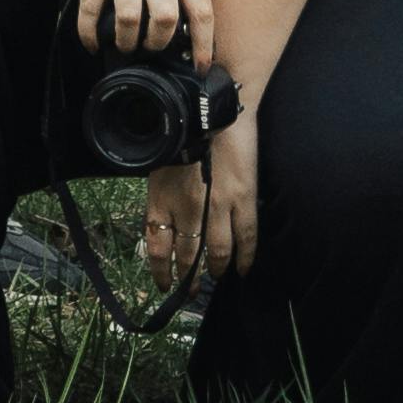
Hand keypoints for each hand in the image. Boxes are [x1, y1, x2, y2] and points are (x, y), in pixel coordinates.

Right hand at [71, 0, 209, 58]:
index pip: (200, 8)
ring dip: (127, 40)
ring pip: (129, 16)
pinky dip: (90, 33)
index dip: (203, 42)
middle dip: (158, 42)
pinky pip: (91, 8)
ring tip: (125, 44)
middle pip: (164, 15)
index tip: (199, 66)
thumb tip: (189, 38)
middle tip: (151, 48)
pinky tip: (94, 43)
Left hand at [142, 104, 262, 292]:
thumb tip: (165, 223)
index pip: (157, 247)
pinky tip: (242, 270)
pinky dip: (245, 258)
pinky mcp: (242, 199)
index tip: (164, 285)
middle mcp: (187, 208)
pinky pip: (245, 237)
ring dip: (215, 270)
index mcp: (162, 200)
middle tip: (190, 293)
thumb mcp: (159, 168)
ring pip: (216, 252)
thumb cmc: (183, 134)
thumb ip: (162, 197)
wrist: (214, 110)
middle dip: (188, 279)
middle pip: (187, 256)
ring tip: (215, 278)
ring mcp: (217, 206)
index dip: (160, 271)